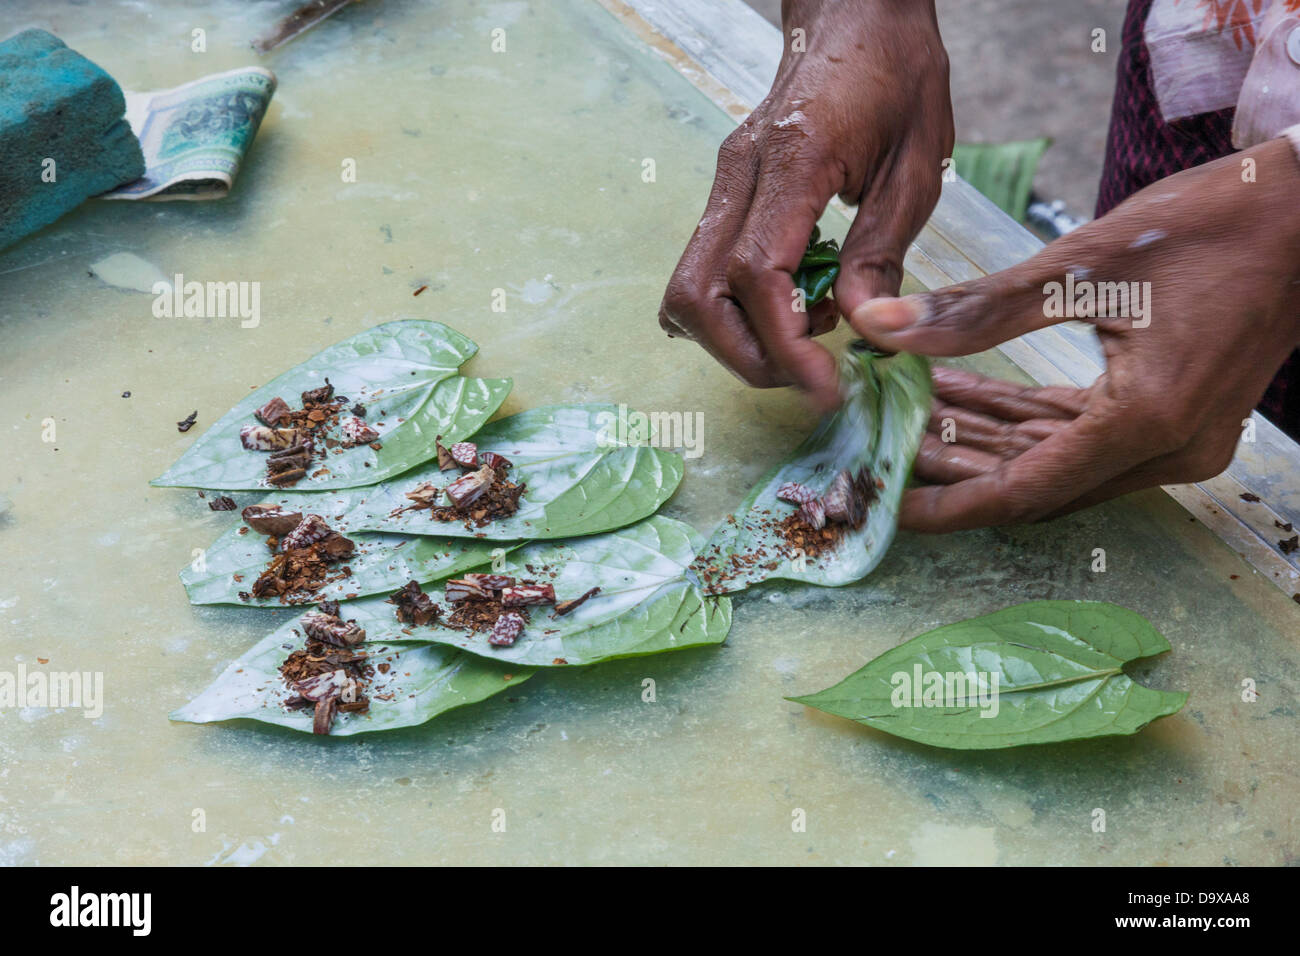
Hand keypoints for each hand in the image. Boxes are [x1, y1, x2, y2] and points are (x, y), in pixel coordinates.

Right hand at [659, 0, 952, 409]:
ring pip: (688, 290)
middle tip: (810, 373)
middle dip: (748, 356)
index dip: (783, 345)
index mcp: (792, 161)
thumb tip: (862, 329)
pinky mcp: (725, 193)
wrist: (856, 11)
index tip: (821, 385)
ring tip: (804, 335)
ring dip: (737, 337)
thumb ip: (881, 253)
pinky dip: (734, 310)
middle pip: (698, 296)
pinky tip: (788, 305)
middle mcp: (738, 174)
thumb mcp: (916, 166)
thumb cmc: (896, 74)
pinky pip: (703, 269)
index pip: (756, 275)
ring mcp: (723, 183)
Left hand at [849, 138, 1299, 530]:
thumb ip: (978, 309)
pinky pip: (1084, 435)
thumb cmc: (1211, 225)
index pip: (1022, 489)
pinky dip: (1024, 420)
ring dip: (983, 441)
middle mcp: (1167, 449)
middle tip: (881, 450)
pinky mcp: (1178, 418)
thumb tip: (884, 327)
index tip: (886, 504)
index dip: (947, 503)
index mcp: (1146, 421)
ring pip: (1056, 460)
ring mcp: (1179, 440)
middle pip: (1036, 481)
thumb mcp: (1082, 264)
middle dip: (954, 469)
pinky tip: (964, 399)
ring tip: (908, 417)